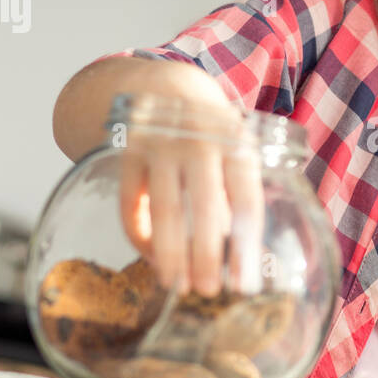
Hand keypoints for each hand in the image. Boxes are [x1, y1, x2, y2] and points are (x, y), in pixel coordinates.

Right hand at [117, 87, 265, 296]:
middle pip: (204, 207)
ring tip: (176, 285)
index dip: (246, 246)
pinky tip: (151, 258)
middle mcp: (200, 143)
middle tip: (208, 291)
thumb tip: (250, 259)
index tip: (245, 284)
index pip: (246, 201)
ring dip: (170, 253)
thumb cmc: (214, 134)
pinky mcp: (127, 154)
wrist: (167, 86)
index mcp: (237, 145)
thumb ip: (242, 192)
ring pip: (165, 209)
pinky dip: (138, 235)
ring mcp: (161, 147)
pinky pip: (130, 203)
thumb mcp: (238, 150)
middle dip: (205, 255)